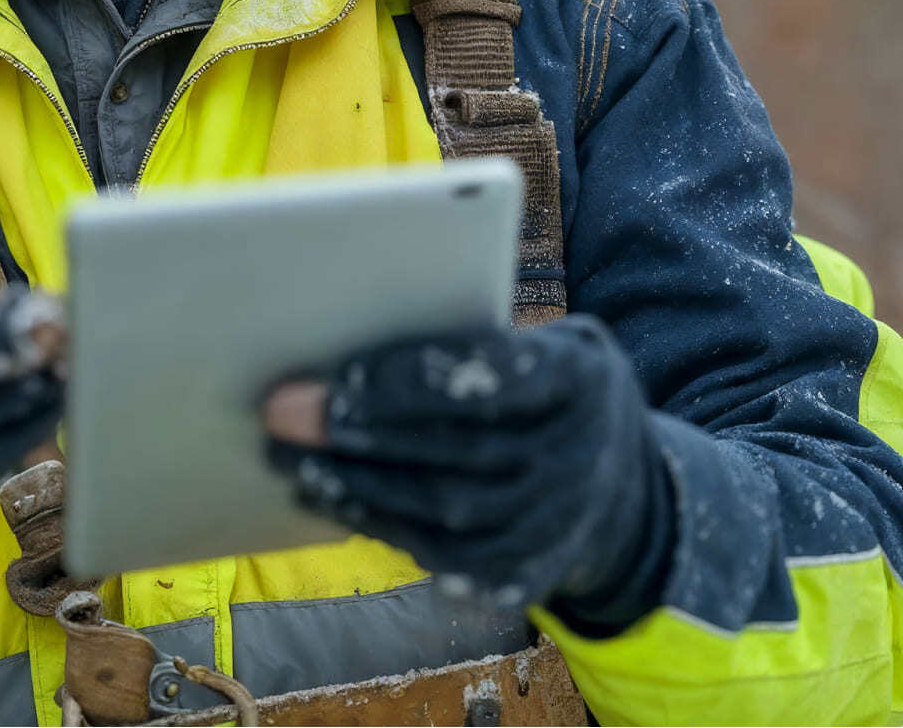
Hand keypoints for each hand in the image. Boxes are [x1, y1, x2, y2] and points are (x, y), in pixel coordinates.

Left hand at [263, 315, 672, 623]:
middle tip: (283, 412)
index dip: (413, 380)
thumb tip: (358, 326)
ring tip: (286, 456)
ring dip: (354, 483)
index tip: (340, 374)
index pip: (493, 380)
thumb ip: (478, 340)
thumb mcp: (544, 342)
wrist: (618, 489)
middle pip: (456, 450)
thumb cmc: (547, 389)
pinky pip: (438, 555)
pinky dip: (375, 522)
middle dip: (361, 431)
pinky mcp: (520, 576)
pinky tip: (323, 495)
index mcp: (581, 381)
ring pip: (441, 511)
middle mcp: (577, 460)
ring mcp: (552, 528)